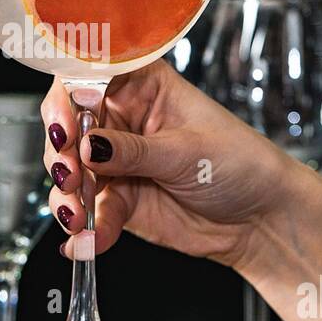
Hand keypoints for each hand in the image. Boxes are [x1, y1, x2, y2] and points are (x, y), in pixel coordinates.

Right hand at [42, 59, 300, 270]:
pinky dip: (84, 230)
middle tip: (72, 178)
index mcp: (142, 85)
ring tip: (78, 218)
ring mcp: (115, 161)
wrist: (260, 220)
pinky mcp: (118, 200)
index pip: (88, 77)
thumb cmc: (240, 164)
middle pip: (68, 127)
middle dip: (61, 155)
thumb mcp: (187, 152)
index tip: (65, 127)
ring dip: (67, 198)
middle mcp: (122, 119)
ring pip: (71, 172)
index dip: (68, 99)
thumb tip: (86, 145)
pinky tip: (86, 243)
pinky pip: (88, 212)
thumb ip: (132, 151)